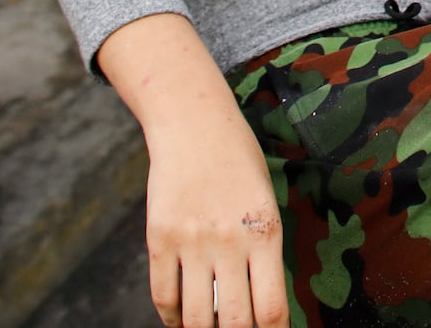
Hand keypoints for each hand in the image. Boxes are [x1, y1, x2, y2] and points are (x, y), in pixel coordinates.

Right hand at [140, 106, 288, 327]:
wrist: (194, 123)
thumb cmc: (239, 162)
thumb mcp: (266, 201)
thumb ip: (265, 251)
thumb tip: (264, 308)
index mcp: (266, 231)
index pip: (271, 310)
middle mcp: (229, 240)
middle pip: (233, 322)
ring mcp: (191, 241)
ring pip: (195, 317)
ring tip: (209, 327)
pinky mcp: (159, 237)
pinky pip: (163, 296)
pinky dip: (172, 317)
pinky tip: (180, 319)